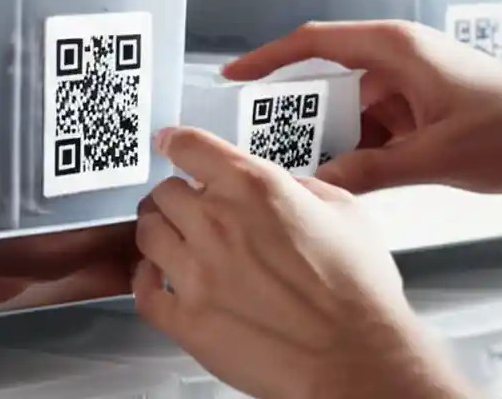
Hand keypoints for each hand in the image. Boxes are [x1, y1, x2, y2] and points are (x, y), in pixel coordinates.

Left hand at [134, 127, 468, 398]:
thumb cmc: (359, 294)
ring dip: (157, 232)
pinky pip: (142, 289)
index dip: (175, 142)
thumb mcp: (347, 213)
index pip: (191, 147)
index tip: (169, 143)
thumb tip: (285, 187)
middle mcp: (218, 222)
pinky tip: (159, 279)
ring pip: (146, 234)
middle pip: (163, 191)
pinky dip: (146, 280)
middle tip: (185, 205)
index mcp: (255, 188)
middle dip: (174, 195)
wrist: (355, 359)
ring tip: (171, 239)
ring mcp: (196, 272)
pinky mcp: (186, 320)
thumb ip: (305, 189)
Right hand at [223, 21, 501, 195]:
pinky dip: (361, 149)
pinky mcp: (425, 108)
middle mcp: (400, 58)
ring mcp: (412, 83)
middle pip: (329, 80)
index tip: (231, 78)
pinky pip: (377, 126)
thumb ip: (372, 171)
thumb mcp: (435, 157)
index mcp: (396, 48)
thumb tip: (319, 185)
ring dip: (334, 139)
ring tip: (307, 173)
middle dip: (300, 116)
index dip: (267, 60)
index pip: (315, 43)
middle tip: (266, 148)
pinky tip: (350, 179)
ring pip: (352, 110)